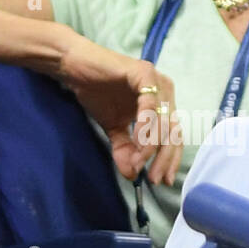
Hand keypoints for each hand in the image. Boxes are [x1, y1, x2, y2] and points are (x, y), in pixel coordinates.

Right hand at [58, 34, 181, 184]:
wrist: (73, 67)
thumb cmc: (96, 92)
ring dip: (151, 147)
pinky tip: (138, 141)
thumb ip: (125, 149)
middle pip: (174, 132)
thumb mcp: (113, 127)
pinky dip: (145, 127)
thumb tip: (132, 175)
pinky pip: (149, 106)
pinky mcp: (145, 73)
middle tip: (154, 178)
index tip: (164, 180)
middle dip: (164, 159)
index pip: (174, 136)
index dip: (171, 160)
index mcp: (163, 104)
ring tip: (138, 162)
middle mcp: (166, 93)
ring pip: (163, 122)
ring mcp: (157, 82)